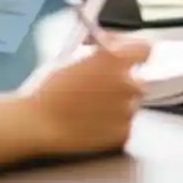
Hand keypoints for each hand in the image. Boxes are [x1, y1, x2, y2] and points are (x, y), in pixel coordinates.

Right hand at [24, 38, 151, 156]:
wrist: (38, 123)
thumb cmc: (49, 91)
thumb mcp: (72, 59)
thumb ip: (99, 53)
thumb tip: (109, 48)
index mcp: (114, 59)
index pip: (144, 49)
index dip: (134, 52)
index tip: (125, 56)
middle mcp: (126, 83)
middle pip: (136, 80)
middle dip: (120, 83)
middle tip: (99, 87)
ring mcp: (127, 110)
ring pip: (129, 104)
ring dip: (115, 105)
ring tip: (88, 109)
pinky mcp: (123, 134)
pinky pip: (123, 126)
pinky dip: (111, 126)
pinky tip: (90, 124)